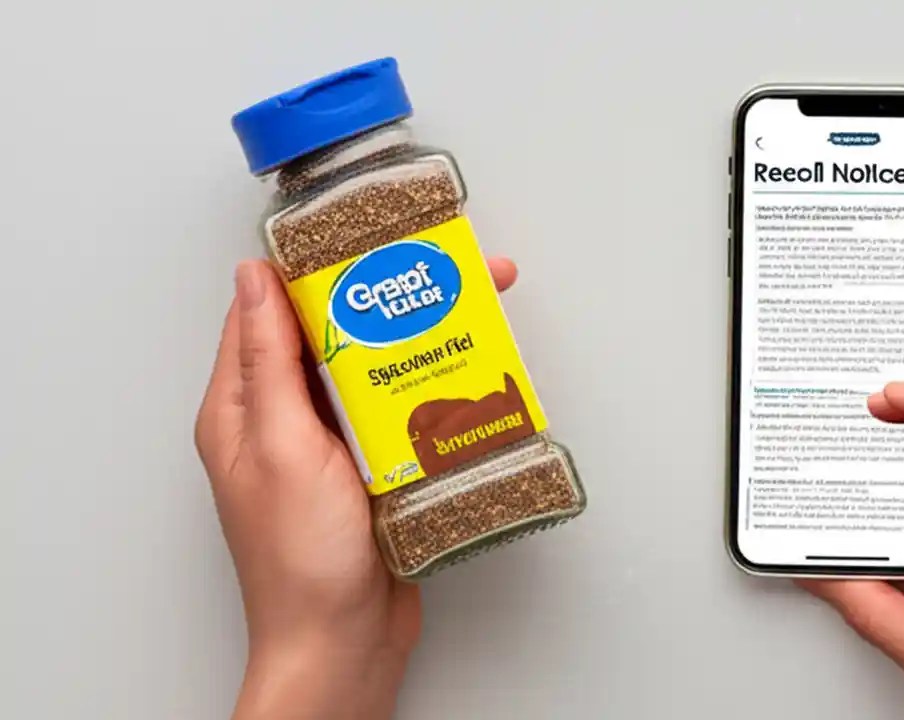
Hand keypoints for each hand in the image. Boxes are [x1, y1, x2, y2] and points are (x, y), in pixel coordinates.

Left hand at [195, 256, 518, 719]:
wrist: (342, 644)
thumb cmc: (301, 562)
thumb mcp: (282, 447)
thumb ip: (269, 362)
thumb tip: (252, 280)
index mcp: (243, 408)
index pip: (269, 313)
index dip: (316, 270)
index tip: (365, 237)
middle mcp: (283, 421)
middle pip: (331, 338)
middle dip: (386, 301)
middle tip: (446, 272)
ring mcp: (329, 447)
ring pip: (370, 372)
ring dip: (414, 342)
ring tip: (471, 312)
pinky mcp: (370, 470)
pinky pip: (396, 414)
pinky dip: (426, 390)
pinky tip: (464, 375)